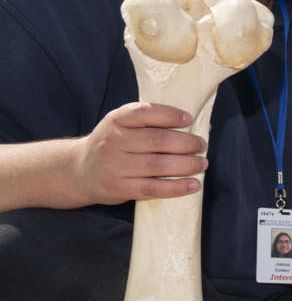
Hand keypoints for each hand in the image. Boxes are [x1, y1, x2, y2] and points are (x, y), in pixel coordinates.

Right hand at [71, 103, 206, 204]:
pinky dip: (177, 187)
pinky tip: (194, 184)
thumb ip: (155, 123)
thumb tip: (203, 126)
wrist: (79, 171)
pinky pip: (153, 188)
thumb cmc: (114, 145)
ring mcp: (115, 166)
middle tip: (201, 145)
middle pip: (157, 141)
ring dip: (187, 165)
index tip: (188, 119)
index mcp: (116, 120)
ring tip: (202, 163)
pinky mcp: (119, 188)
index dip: (170, 115)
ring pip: (158, 165)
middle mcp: (113, 141)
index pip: (144, 112)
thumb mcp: (124, 126)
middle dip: (186, 143)